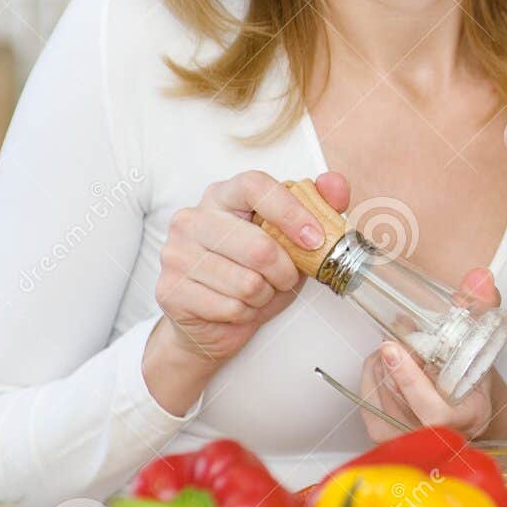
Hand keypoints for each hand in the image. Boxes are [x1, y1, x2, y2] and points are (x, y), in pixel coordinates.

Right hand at [153, 168, 349, 363]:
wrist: (213, 321)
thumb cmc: (253, 274)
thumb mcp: (291, 242)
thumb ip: (318, 209)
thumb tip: (336, 185)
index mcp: (222, 195)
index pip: (255, 186)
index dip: (291, 212)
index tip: (315, 239)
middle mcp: (192, 218)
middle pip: (258, 245)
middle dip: (285, 272)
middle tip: (285, 277)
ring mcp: (176, 253)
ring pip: (248, 283)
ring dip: (265, 296)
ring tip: (256, 293)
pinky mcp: (170, 289)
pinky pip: (230, 307)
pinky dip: (246, 314)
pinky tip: (236, 307)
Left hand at [355, 268, 506, 441]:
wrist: (468, 412)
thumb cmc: (475, 382)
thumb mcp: (484, 345)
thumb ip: (481, 310)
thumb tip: (479, 278)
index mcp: (466, 419)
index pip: (432, 411)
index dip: (409, 380)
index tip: (392, 348)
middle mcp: (436, 438)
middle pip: (398, 398)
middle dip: (393, 360)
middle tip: (397, 335)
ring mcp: (408, 442)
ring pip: (379, 397)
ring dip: (383, 364)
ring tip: (396, 347)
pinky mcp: (385, 437)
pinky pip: (368, 400)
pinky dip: (373, 375)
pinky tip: (386, 362)